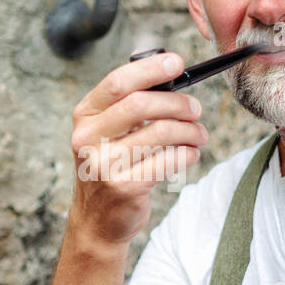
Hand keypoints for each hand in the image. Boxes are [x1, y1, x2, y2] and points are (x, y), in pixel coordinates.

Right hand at [68, 51, 208, 247]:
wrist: (97, 221)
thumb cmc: (110, 169)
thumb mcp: (106, 133)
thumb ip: (128, 105)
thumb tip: (168, 71)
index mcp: (84, 117)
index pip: (118, 82)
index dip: (150, 69)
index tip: (176, 63)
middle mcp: (88, 138)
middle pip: (142, 104)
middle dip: (178, 102)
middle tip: (196, 108)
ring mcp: (104, 164)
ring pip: (161, 132)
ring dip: (190, 130)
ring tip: (199, 134)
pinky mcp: (125, 187)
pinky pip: (169, 159)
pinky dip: (188, 153)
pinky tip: (191, 153)